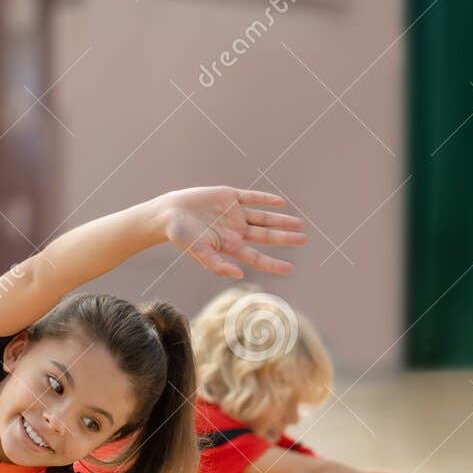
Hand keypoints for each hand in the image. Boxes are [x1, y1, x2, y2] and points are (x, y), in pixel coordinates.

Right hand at [157, 187, 306, 278]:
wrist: (169, 214)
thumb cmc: (181, 237)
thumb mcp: (199, 253)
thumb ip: (217, 265)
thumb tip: (240, 274)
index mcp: (230, 246)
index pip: (257, 257)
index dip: (274, 263)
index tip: (290, 268)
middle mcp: (236, 231)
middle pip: (266, 236)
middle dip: (285, 238)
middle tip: (304, 239)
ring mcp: (234, 213)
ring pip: (263, 217)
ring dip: (280, 220)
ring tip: (299, 224)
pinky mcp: (229, 197)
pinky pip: (251, 198)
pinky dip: (265, 199)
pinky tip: (280, 202)